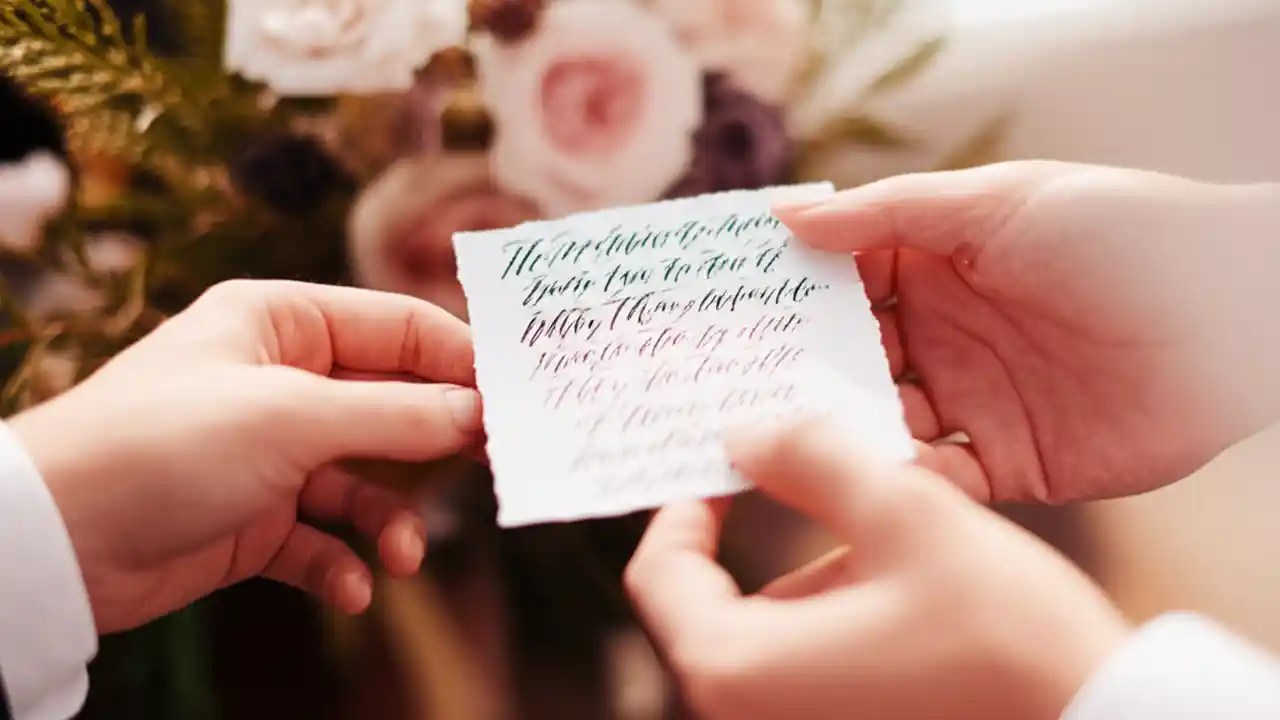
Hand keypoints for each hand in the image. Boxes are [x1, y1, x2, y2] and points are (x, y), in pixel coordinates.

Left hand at [8, 280, 482, 632]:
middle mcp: (279, 380)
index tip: (517, 398)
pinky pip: (322, 537)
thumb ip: (397, 416)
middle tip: (493, 467)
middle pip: (389, 404)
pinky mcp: (252, 517)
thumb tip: (480, 412)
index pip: (397, 328)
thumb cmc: (163, 444)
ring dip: (391, 522)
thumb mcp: (293, 418)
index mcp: (281, 322)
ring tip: (404, 557)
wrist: (55, 541)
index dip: (460, 360)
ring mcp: (267, 452)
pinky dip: (342, 562)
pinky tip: (351, 588)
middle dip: (435, 444)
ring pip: (363, 481)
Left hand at [625, 419, 1128, 719]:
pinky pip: (804, 660)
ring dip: (805, 564)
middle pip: (707, 599)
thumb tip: (745, 431)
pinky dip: (834, 607)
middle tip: (792, 463)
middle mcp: (746, 713)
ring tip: (871, 520)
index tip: (724, 461)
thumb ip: (813, 459)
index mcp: (734, 669)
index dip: (684, 502)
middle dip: (751, 527)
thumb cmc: (1006, 643)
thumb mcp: (908, 518)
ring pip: (764, 626)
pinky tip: (900, 577)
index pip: (660, 571)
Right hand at [777, 161, 1279, 502]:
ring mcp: (973, 403)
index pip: (840, 286)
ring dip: (836, 434)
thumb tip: (784, 217)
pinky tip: (863, 481)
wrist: (1229, 315)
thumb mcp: (993, 203)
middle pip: (849, 362)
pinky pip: (937, 482)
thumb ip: (885, 215)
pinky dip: (900, 485)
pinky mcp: (1009, 465)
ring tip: (777, 447)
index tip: (724, 317)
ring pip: (880, 426)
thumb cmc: (1115, 233)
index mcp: (935, 267)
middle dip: (794, 376)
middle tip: (727, 394)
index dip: (785, 301)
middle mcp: (944, 337)